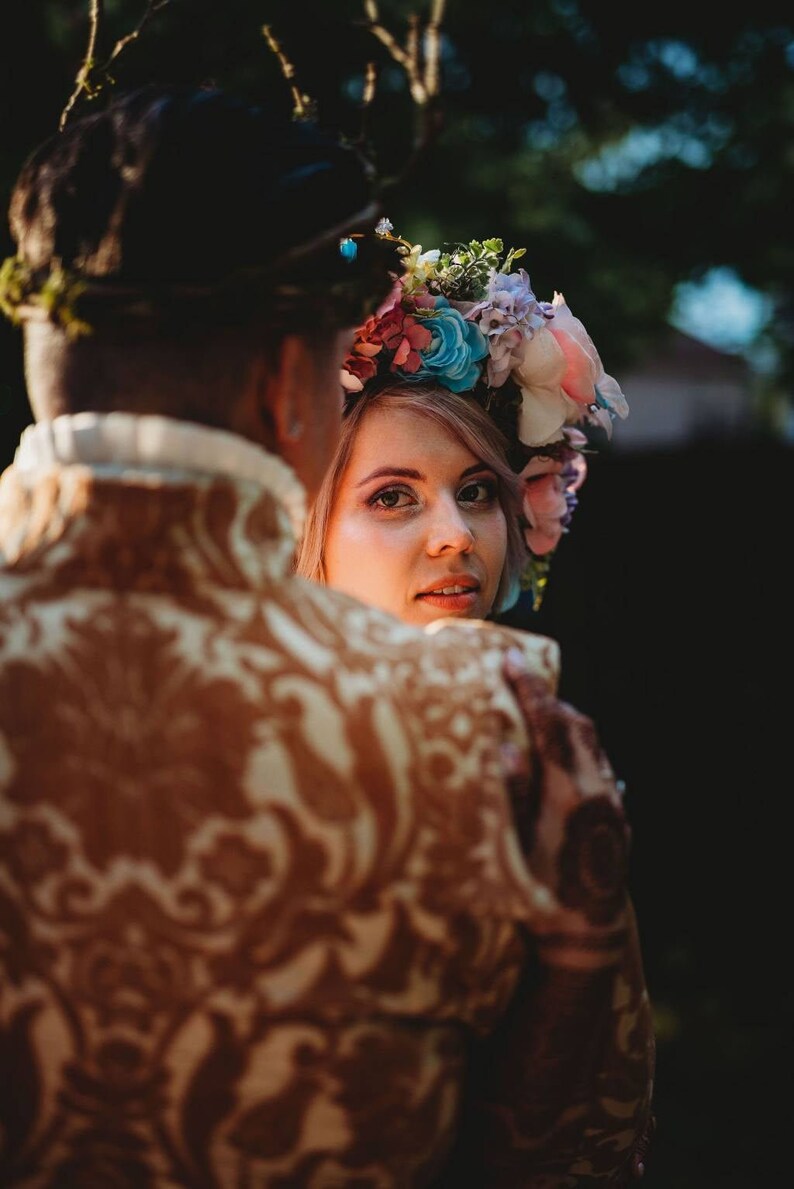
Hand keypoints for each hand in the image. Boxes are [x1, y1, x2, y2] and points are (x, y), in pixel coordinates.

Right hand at [502, 647, 631, 965]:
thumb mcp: (514, 852)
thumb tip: (505, 748)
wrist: (586, 942)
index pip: (551, 727)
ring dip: (564, 722)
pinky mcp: (619, 819)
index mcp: (572, 796)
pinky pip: (601, 766)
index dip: (529, 690)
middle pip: (577, 726)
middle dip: (546, 698)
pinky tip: (559, 753)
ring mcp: (614, 806)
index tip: (509, 660)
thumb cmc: (541, 901)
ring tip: (534, 711)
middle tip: (515, 681)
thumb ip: (512, 798)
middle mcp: (600, 793)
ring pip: (593, 744)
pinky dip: (578, 747)